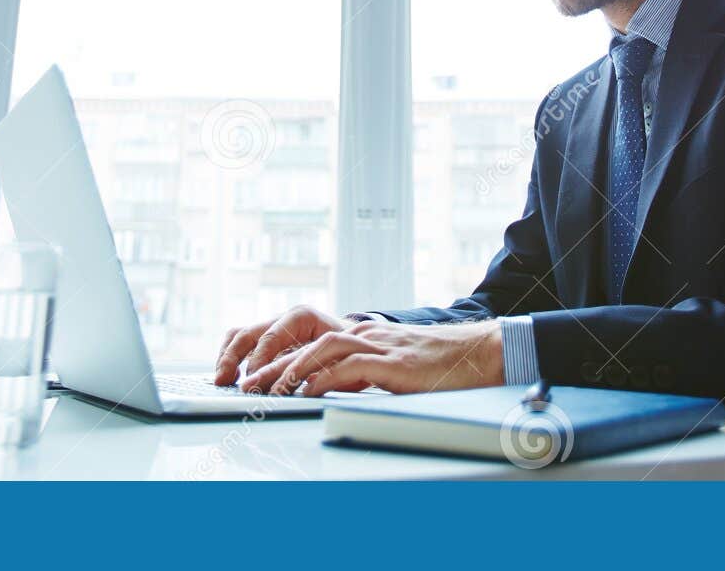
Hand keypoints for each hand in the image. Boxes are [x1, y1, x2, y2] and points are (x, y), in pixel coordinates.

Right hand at [213, 305, 350, 385]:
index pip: (272, 335)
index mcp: (302, 316)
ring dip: (227, 357)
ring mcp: (273, 327)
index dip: (259, 359)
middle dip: (233, 357)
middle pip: (249, 333)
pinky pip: (242, 343)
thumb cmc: (350, 347)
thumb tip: (305, 385)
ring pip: (240, 335)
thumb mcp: (342, 353)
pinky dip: (231, 358)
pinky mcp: (267, 340)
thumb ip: (323, 365)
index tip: (252, 380)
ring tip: (220, 380)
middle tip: (225, 381)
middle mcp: (283, 318)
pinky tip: (228, 378)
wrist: (355, 338)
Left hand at [239, 318, 503, 396]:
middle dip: (274, 363)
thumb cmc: (437, 365)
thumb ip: (359, 372)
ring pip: (324, 348)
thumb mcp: (389, 367)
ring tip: (269, 387)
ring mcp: (380, 346)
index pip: (310, 342)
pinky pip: (352, 365)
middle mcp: (366, 335)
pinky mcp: (395, 363)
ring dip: (293, 367)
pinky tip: (309, 389)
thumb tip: (328, 386)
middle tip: (246, 384)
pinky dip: (326, 377)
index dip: (280, 359)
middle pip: (308, 342)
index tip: (254, 378)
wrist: (477, 355)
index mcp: (363, 335)